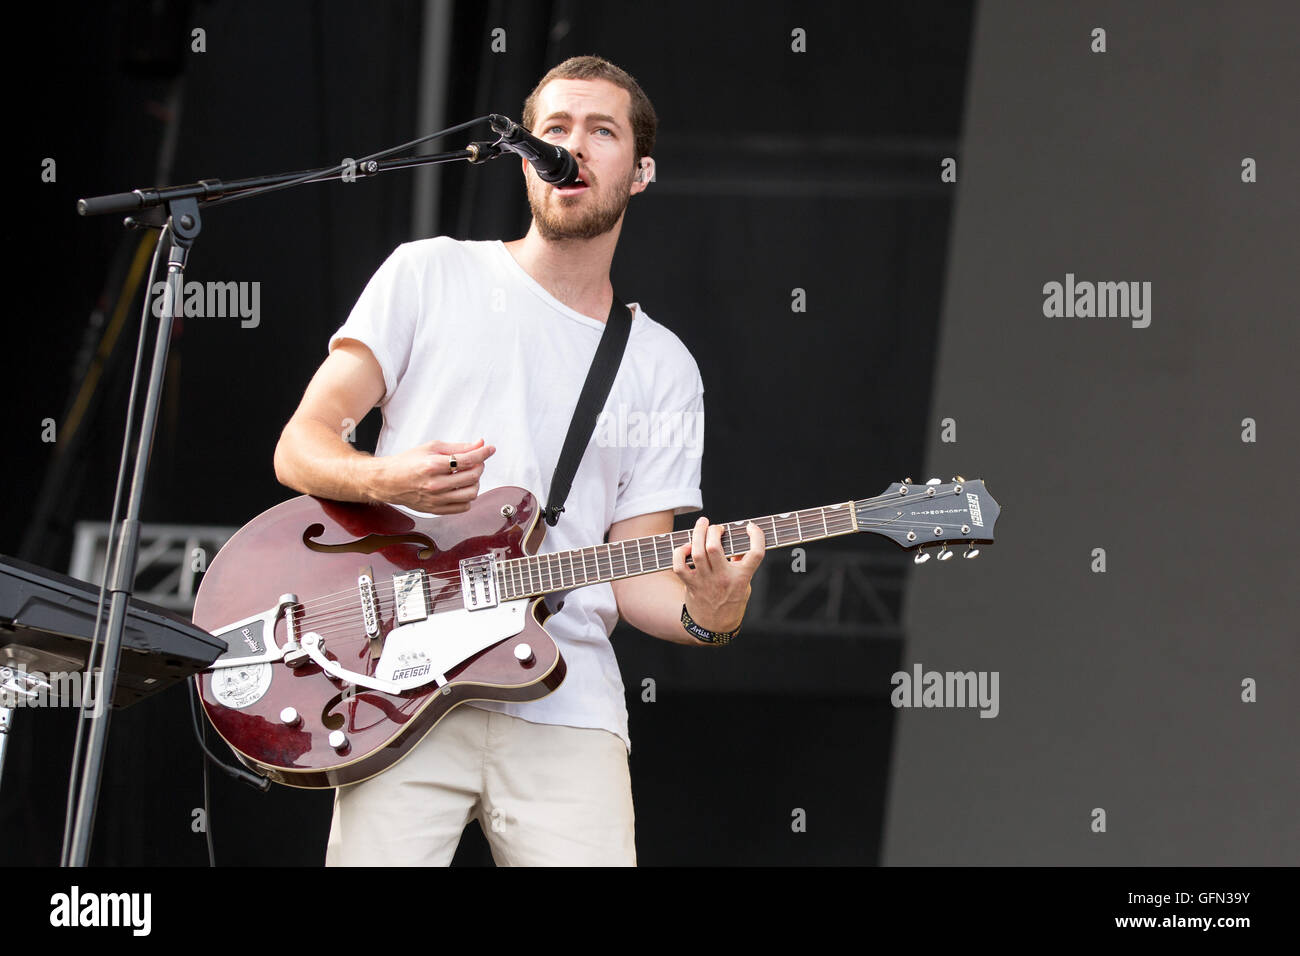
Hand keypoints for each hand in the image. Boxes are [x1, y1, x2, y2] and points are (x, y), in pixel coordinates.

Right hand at [371, 438, 495, 513]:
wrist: (387, 481)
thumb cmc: (407, 463)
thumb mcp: (431, 448)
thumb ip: (457, 447)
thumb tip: (479, 445)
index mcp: (433, 465)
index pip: (468, 460)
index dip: (483, 453)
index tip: (490, 449)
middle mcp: (435, 484)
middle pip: (472, 477)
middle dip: (479, 466)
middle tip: (475, 461)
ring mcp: (436, 499)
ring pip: (471, 494)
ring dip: (475, 483)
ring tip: (468, 475)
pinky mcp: (436, 510)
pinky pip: (463, 507)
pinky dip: (467, 497)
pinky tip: (461, 488)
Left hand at [672, 516, 765, 633]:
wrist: (715, 628)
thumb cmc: (732, 601)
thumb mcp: (744, 584)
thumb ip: (741, 563)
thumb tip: (733, 539)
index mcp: (742, 577)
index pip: (756, 553)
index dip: (757, 536)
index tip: (751, 527)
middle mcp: (723, 578)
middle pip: (714, 547)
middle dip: (714, 530)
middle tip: (717, 528)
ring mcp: (705, 582)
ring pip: (696, 552)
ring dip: (697, 534)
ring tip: (702, 525)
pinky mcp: (691, 585)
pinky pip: (679, 565)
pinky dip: (680, 553)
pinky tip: (686, 548)